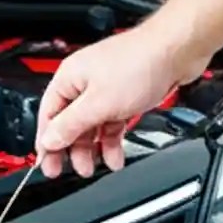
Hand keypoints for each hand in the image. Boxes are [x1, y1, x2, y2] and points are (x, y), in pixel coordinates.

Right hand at [36, 25, 209, 178]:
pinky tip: (115, 155)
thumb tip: (49, 140)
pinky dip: (112, 140)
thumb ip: (71, 125)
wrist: (176, 51)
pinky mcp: (126, 95)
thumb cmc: (138, 63)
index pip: (49, 115)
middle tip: (72, 170)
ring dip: (93, 148)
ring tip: (93, 167)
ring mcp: (106, 89)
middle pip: (70, 122)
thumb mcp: (98, 103)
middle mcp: (85, 83)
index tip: (48, 164)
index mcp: (69, 78)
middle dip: (71, 148)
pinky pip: (112, 122)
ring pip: (92, 125)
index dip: (47, 142)